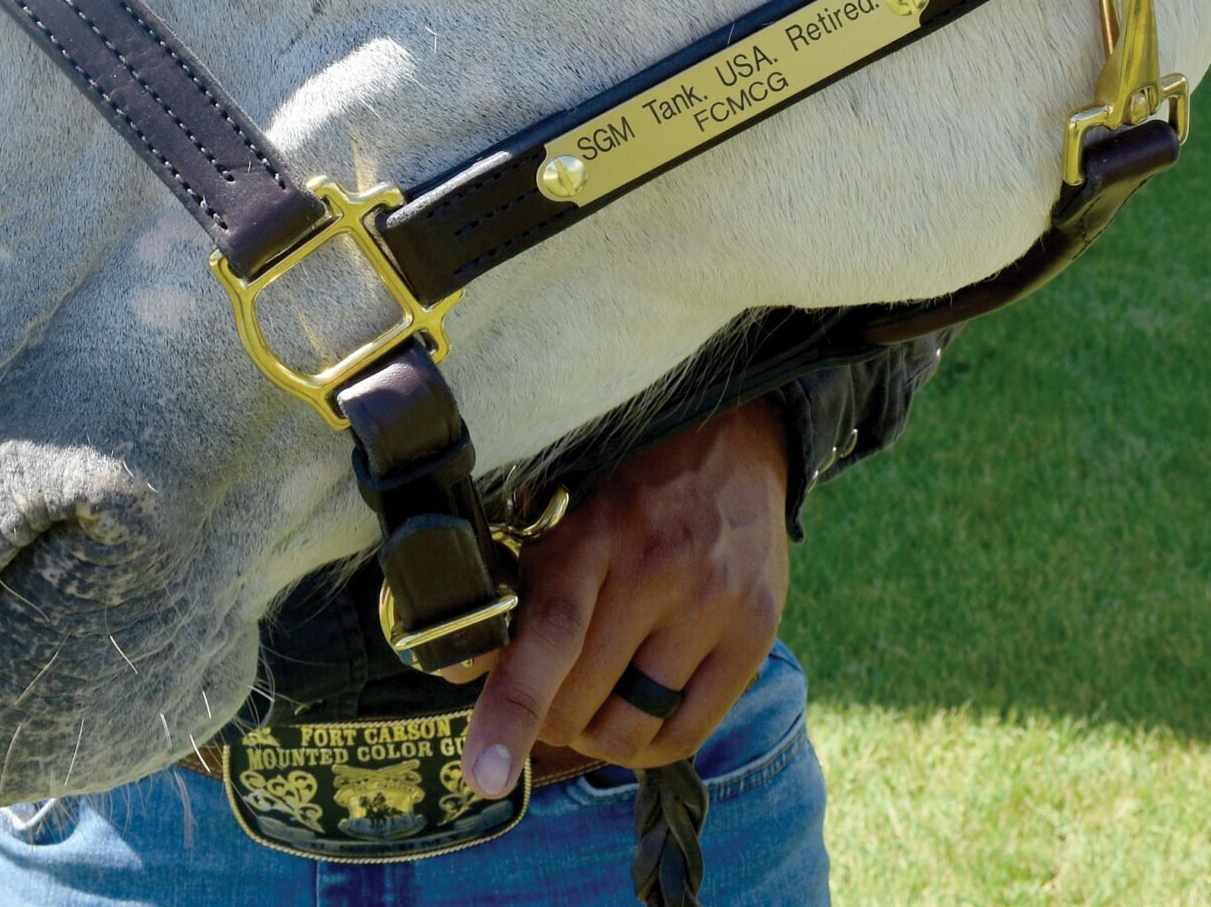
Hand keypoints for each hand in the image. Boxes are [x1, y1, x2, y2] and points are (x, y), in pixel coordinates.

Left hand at [450, 396, 790, 796]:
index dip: (512, 706)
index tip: (483, 774)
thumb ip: (512, 588)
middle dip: (545, 716)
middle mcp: (659, 567)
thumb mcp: (562, 511)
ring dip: (592, 735)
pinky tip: (635, 713)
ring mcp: (713, 603)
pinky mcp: (754, 632)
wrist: (731, 436)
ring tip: (592, 696)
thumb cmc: (625, 485)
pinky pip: (684, 735)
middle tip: (544, 689)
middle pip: (581, 699)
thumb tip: (455, 671)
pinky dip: (644, 745)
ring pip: (628, 729)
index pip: (551, 632)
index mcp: (595, 530)